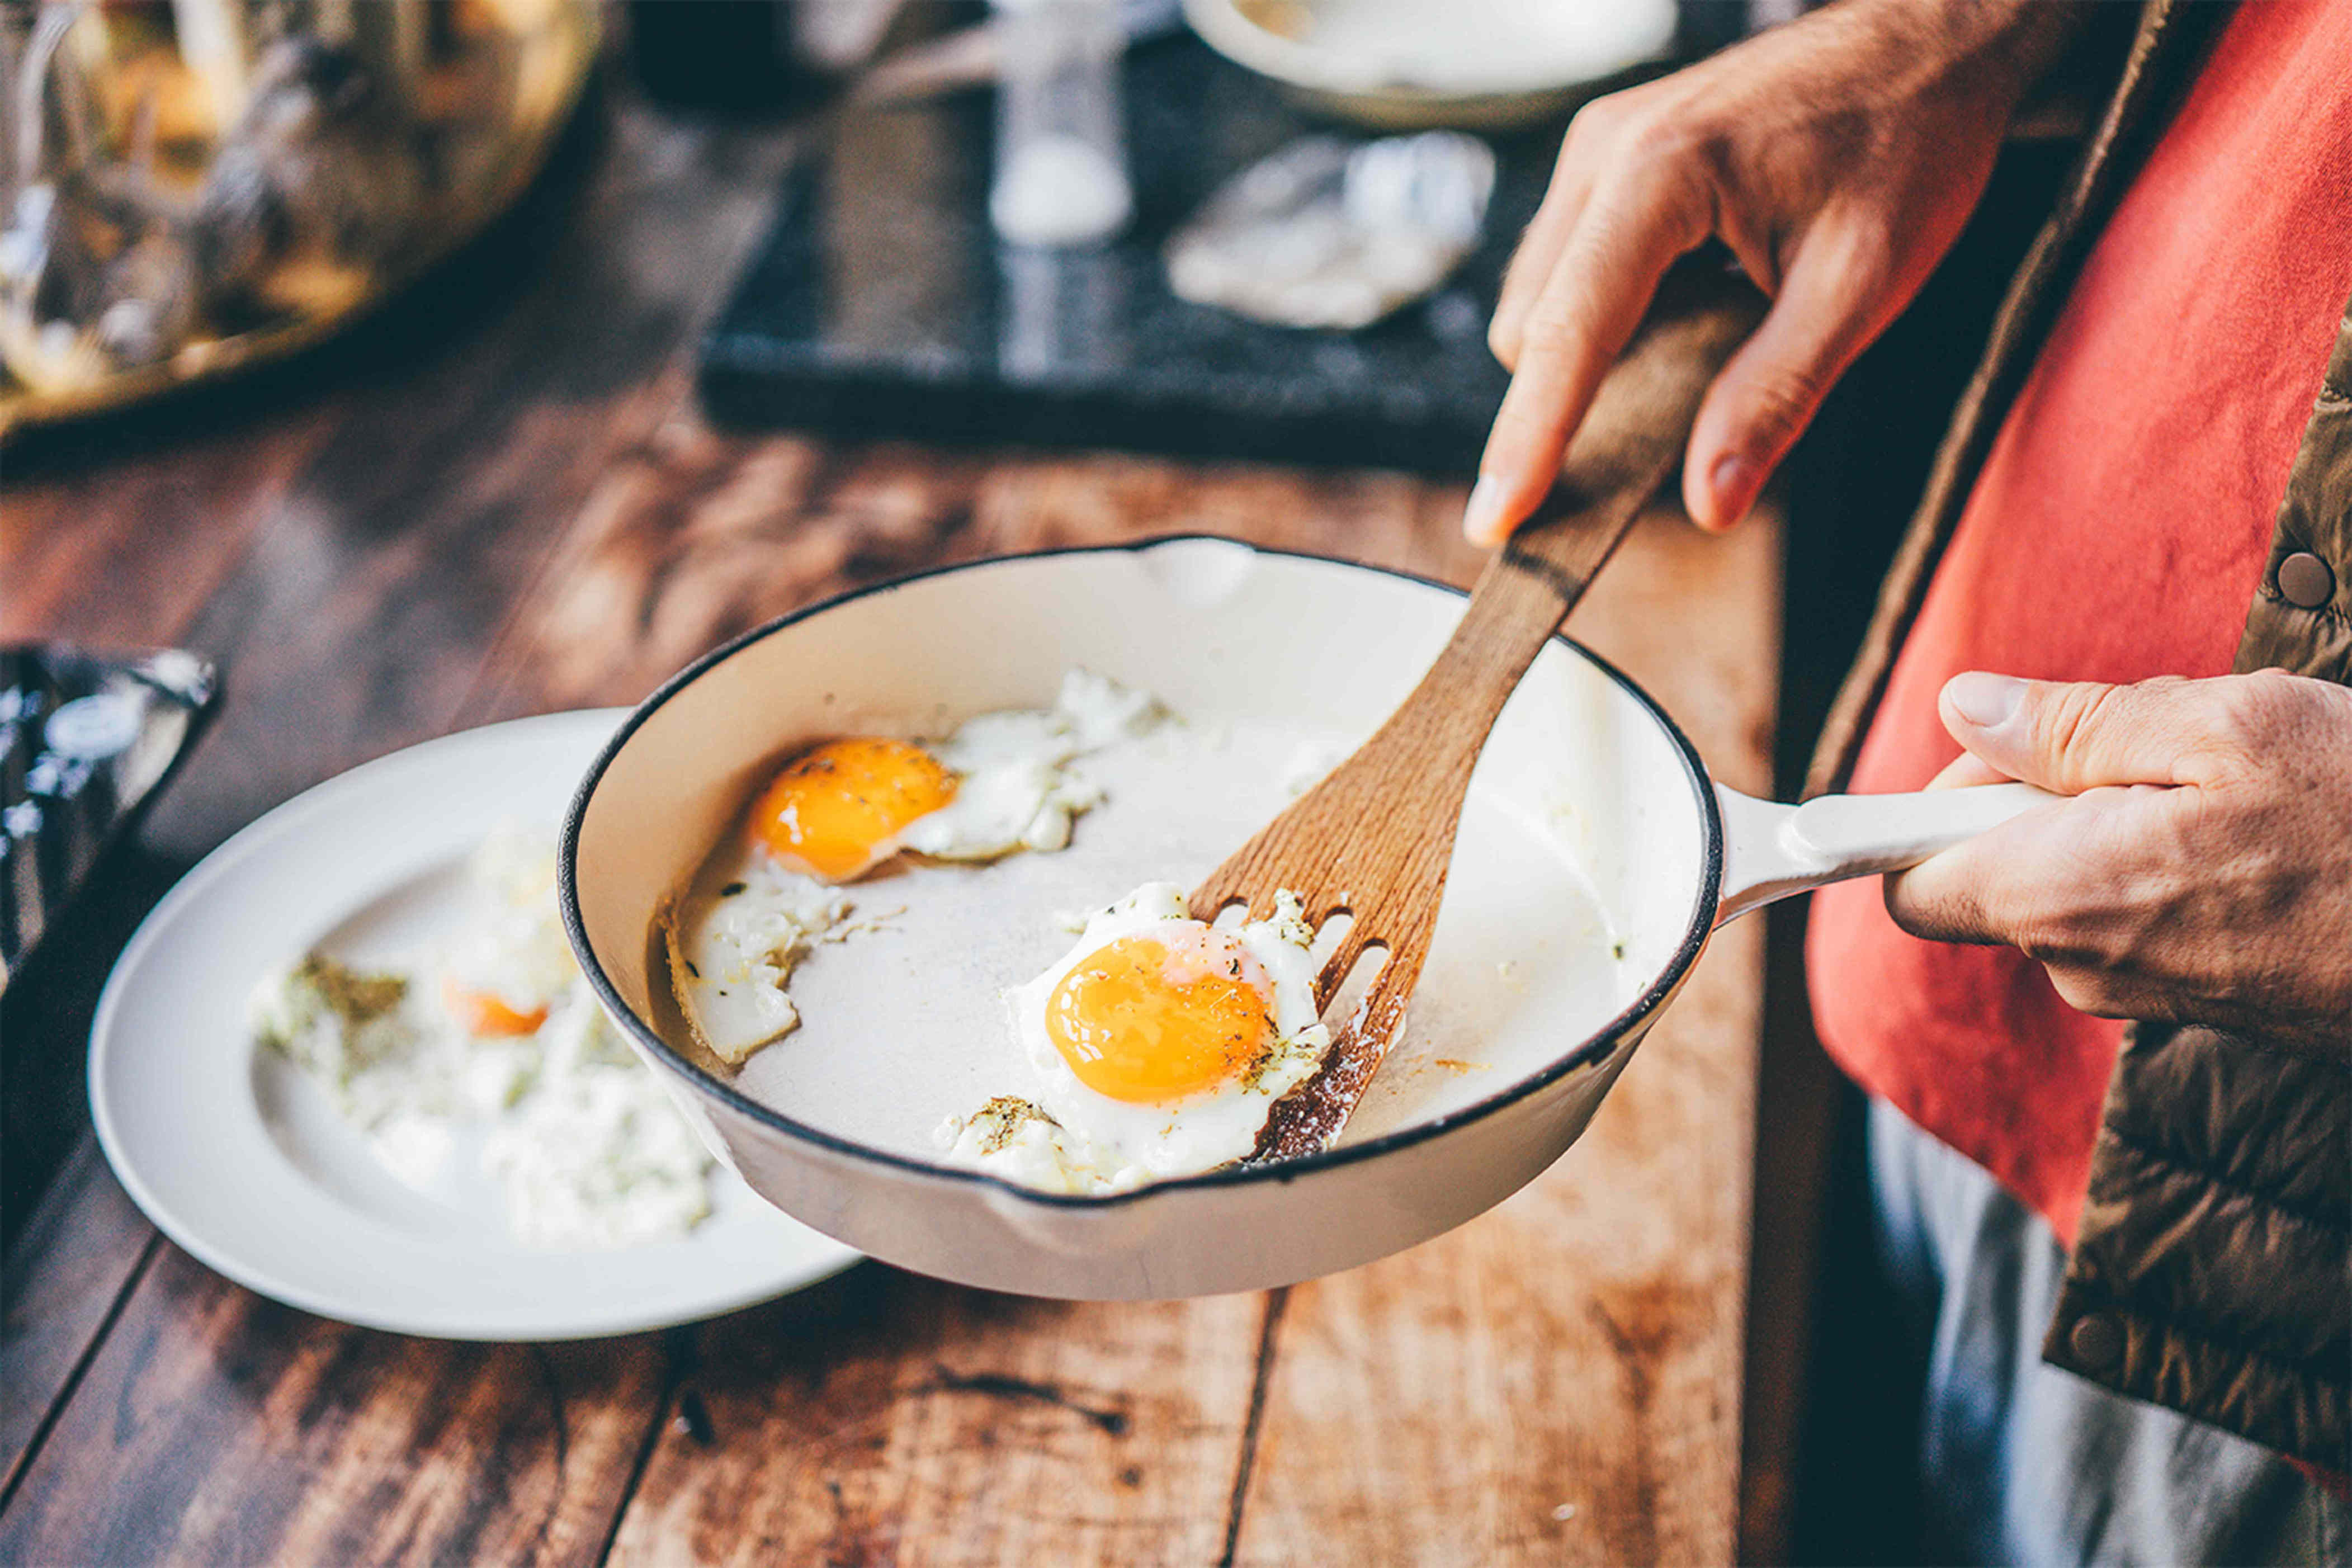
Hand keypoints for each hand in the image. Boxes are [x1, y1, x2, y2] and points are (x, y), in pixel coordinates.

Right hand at [1467, 0, 2084, 545]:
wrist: (1933, 40)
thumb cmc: (1910, 141)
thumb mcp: (1863, 286)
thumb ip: (1776, 394)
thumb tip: (1710, 501)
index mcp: (1661, 173)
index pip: (1568, 333)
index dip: (1528, 439)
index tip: (1495, 523)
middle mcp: (1607, 153)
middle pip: (1534, 328)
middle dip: (1573, 398)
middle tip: (1674, 426)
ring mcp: (1600, 149)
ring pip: (1540, 300)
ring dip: (1594, 355)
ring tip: (1707, 341)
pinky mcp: (1610, 157)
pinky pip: (1570, 266)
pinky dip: (1611, 314)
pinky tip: (1694, 303)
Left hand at [1885, 670, 2351, 1050]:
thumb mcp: (2223, 724)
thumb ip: (2071, 724)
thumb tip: (1964, 708)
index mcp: (2058, 895)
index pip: (1910, 882)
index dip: (1929, 810)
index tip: (2000, 752)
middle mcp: (2083, 965)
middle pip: (1994, 875)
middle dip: (2048, 795)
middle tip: (2160, 744)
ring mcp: (2147, 996)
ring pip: (2077, 888)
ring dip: (2122, 821)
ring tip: (2235, 788)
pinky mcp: (2206, 1004)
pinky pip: (2143, 918)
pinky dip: (2173, 863)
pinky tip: (2263, 835)